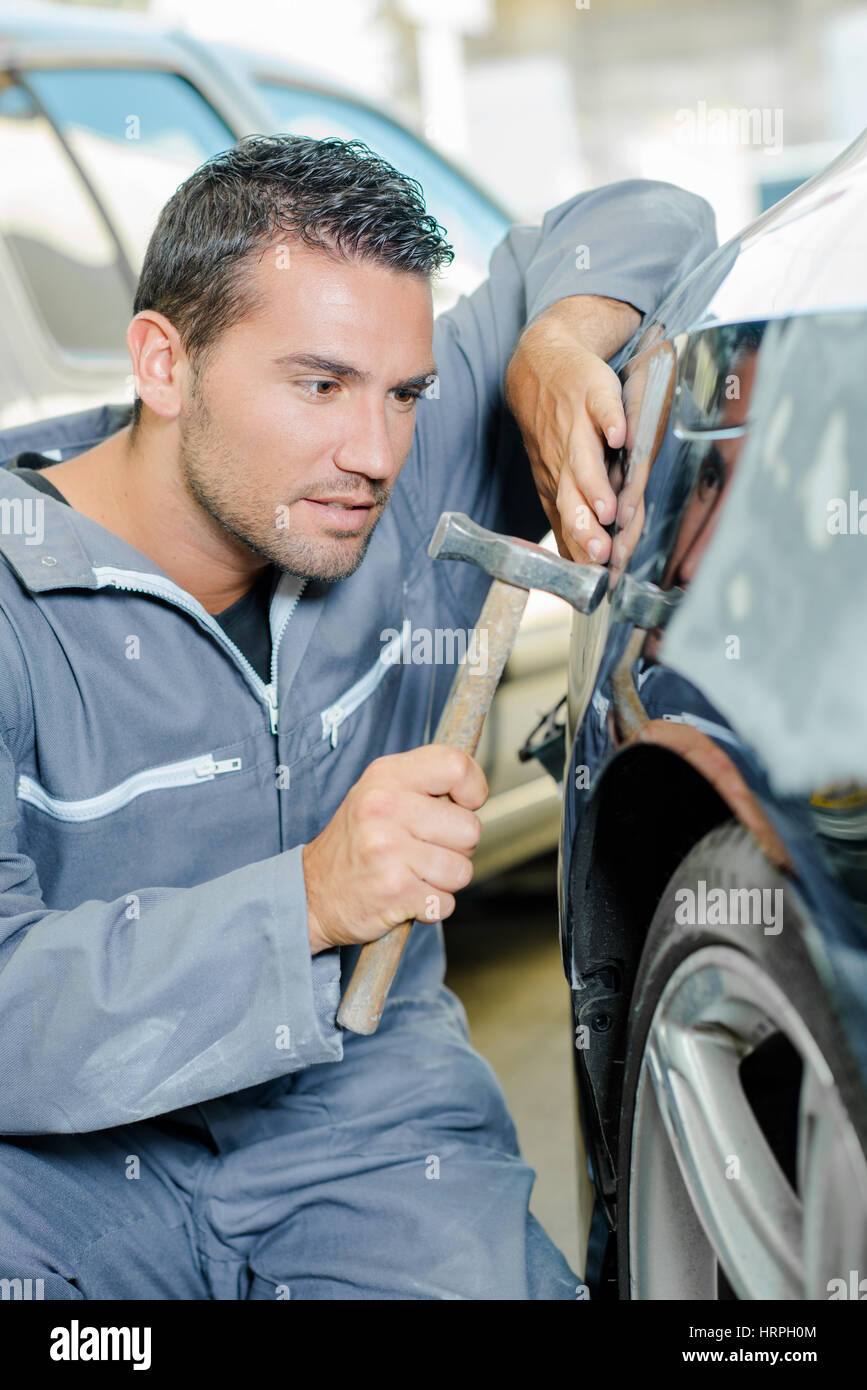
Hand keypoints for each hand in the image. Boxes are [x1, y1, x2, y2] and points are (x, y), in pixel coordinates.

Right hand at [302, 746, 486, 952]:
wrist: (311, 891)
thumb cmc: (356, 841)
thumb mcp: (378, 792)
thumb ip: (423, 783)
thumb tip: (473, 790)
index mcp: (386, 776)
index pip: (456, 766)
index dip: (474, 789)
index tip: (464, 804)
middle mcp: (386, 808)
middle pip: (470, 828)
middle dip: (457, 846)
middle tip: (425, 849)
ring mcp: (390, 851)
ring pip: (462, 870)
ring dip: (445, 879)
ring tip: (414, 872)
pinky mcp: (395, 891)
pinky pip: (446, 902)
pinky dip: (432, 905)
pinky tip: (407, 895)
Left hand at [504, 295, 639, 564]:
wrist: (541, 367)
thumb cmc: (558, 429)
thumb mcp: (561, 475)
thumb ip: (575, 515)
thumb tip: (585, 564)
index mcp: (560, 484)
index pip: (575, 523)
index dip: (585, 551)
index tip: (597, 579)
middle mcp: (565, 461)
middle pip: (575, 500)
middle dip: (585, 528)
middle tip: (600, 555)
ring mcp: (578, 428)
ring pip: (585, 462)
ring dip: (596, 486)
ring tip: (609, 511)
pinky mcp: (593, 394)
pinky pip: (603, 409)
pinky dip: (611, 421)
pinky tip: (620, 438)